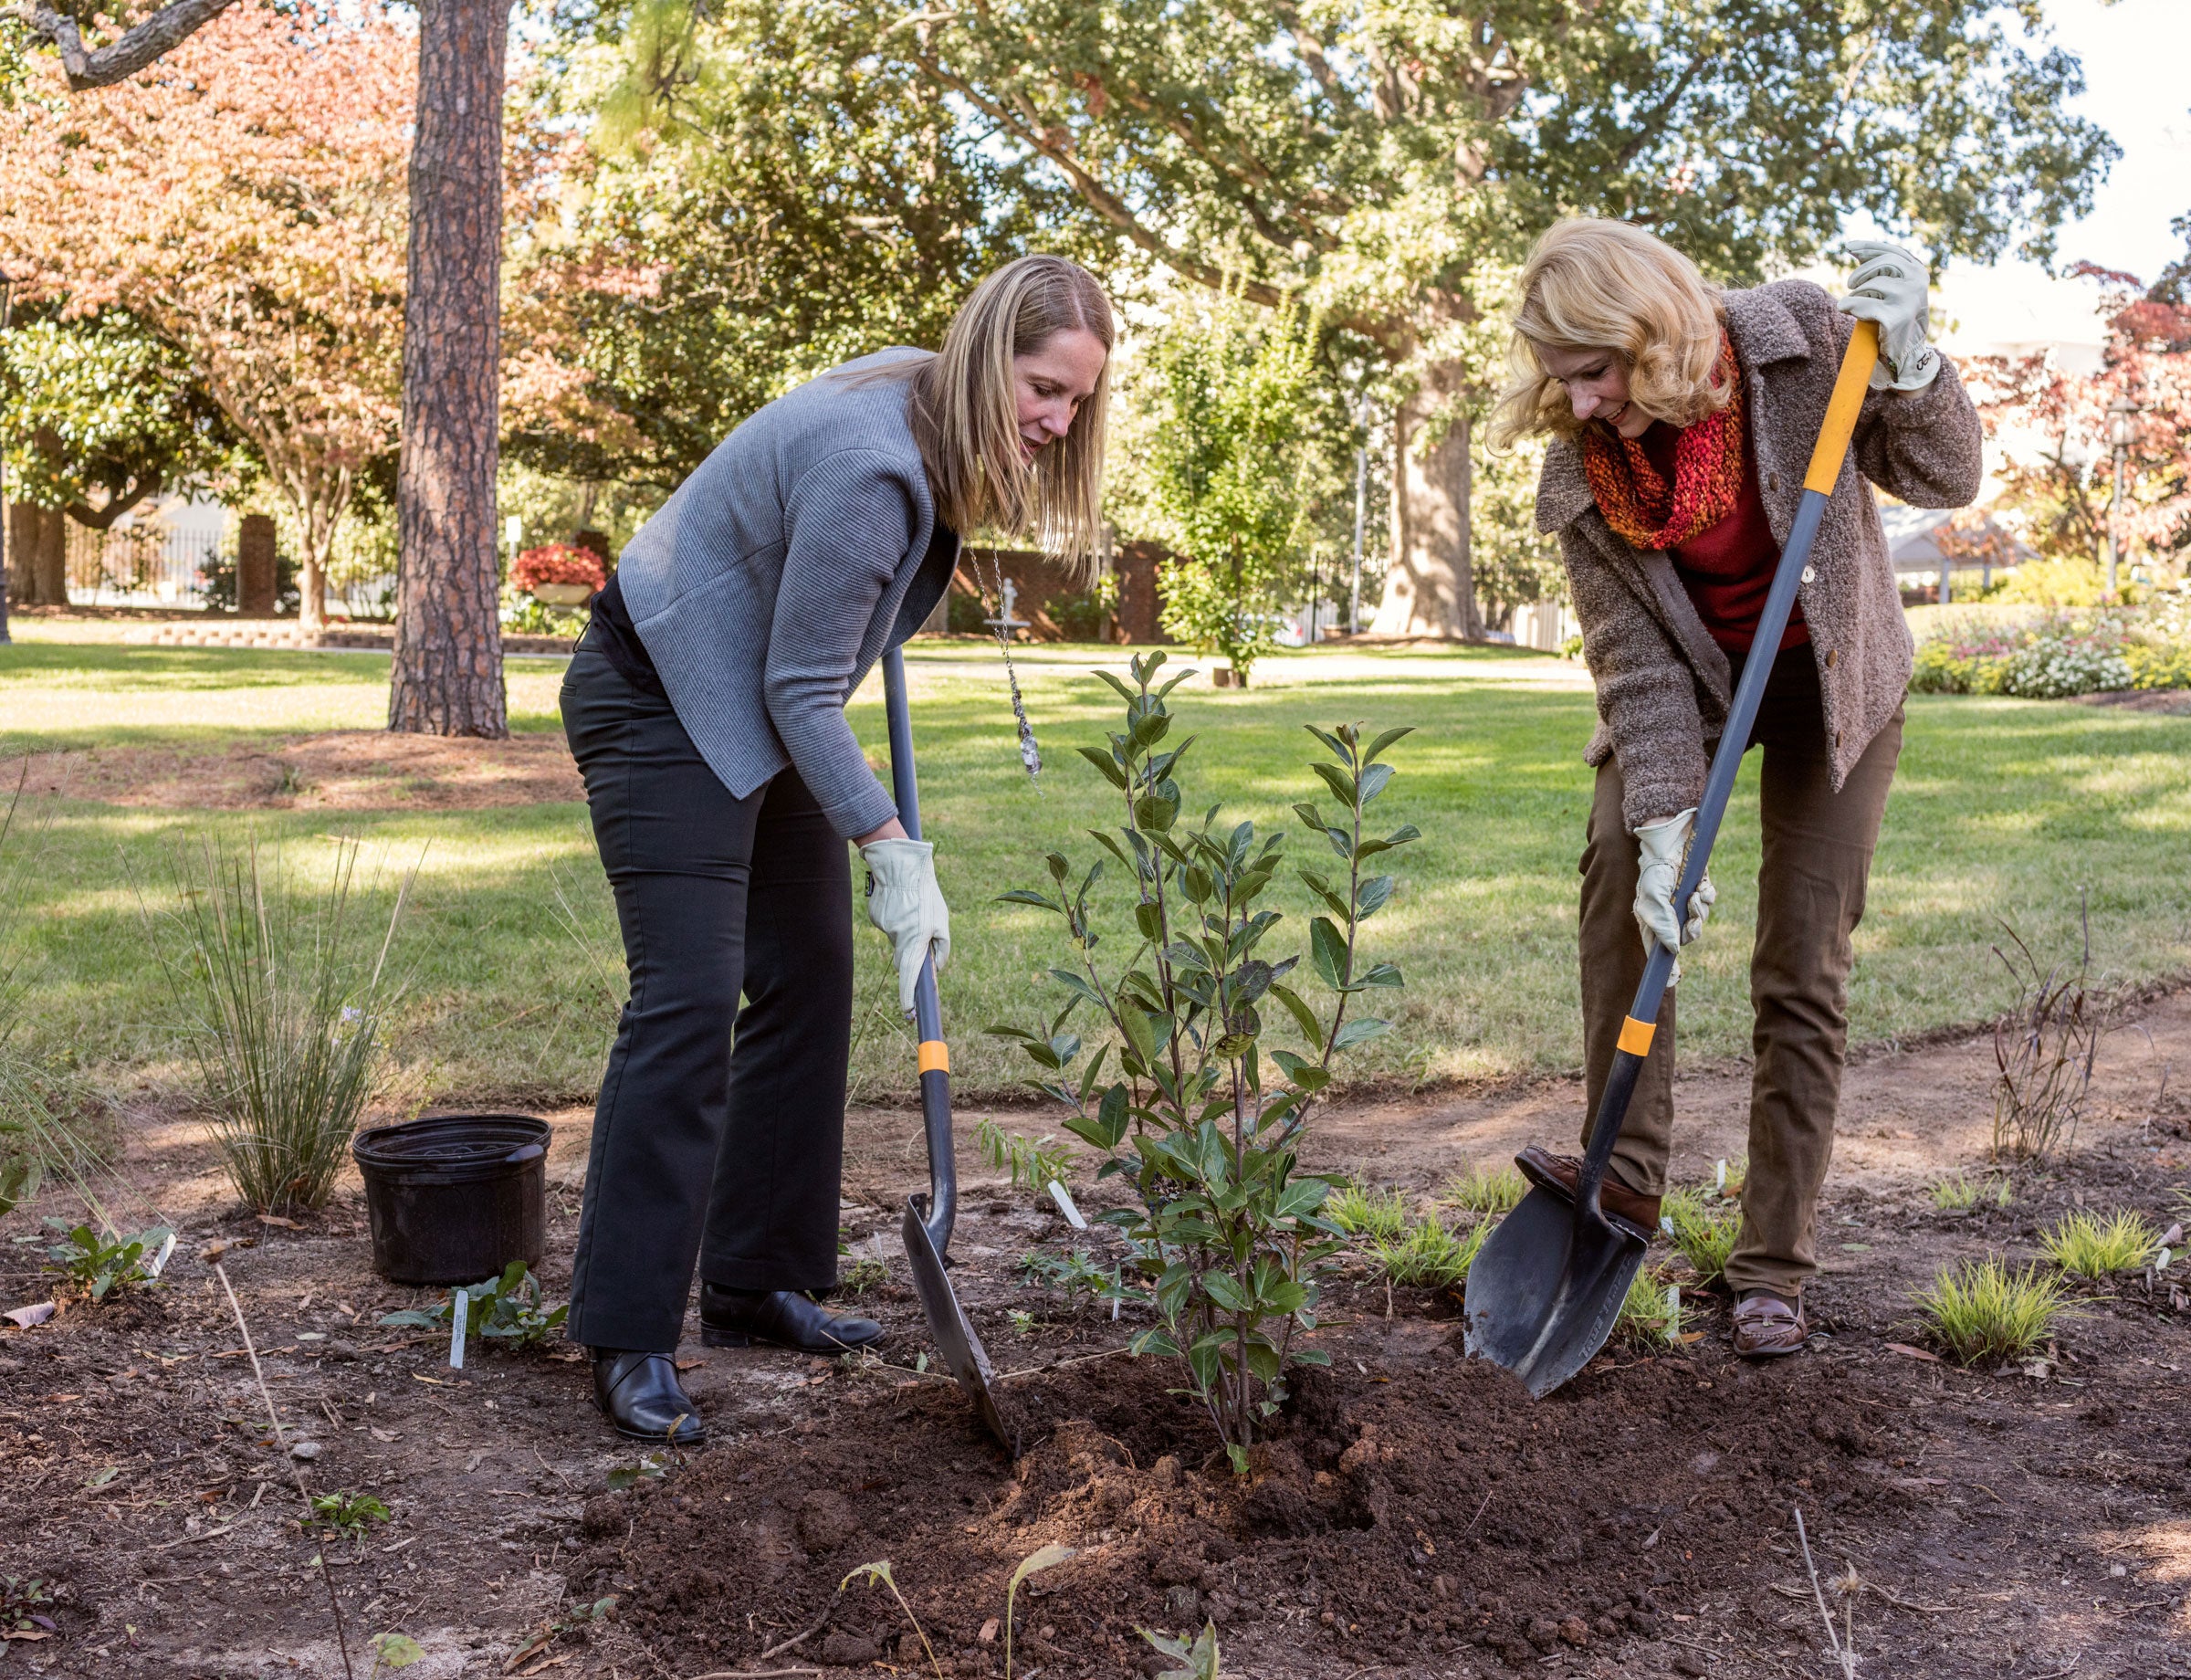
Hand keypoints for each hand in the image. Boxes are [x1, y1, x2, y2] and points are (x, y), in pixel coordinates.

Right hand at [860, 837, 949, 1013]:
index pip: (909, 977)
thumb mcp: (943, 921)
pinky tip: (899, 903)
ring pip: (896, 938)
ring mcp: (884, 929)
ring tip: (911, 908)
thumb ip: (941, 947)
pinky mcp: (876, 918)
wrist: (901, 867)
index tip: (909, 1012)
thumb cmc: (926, 895)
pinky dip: (895, 918)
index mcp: (914, 942)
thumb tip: (936, 968)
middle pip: (903, 957)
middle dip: (911, 951)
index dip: (908, 997)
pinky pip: (888, 924)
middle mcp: (896, 939)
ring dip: (905, 929)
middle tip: (919, 930)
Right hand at [1632, 808, 1715, 986]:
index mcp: (1652, 917)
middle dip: (1691, 931)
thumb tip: (1672, 950)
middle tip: (1691, 924)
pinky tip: (1700, 883)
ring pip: (1699, 920)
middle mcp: (1667, 911)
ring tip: (1694, 894)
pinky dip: (1707, 895)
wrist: (1669, 835)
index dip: (1665, 967)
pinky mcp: (1698, 885)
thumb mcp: (1653, 896)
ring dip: (1700, 910)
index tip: (1671, 982)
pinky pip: (1709, 900)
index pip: (1658, 949)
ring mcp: (1683, 899)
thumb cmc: (1655, 865)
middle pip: (1684, 937)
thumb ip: (1662, 924)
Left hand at [1837, 240, 1939, 392]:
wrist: (1906, 353)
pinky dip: (1850, 305)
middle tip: (1849, 283)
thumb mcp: (1891, 289)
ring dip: (1857, 293)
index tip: (1848, 246)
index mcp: (1918, 272)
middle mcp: (1918, 283)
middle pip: (1885, 262)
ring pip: (1874, 284)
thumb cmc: (1894, 316)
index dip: (1870, 247)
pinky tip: (1844, 308)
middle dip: (1862, 271)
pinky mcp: (1896, 318)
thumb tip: (1853, 248)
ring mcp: (1909, 300)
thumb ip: (1877, 270)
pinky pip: (1865, 305)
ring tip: (1852, 302)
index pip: (1893, 251)